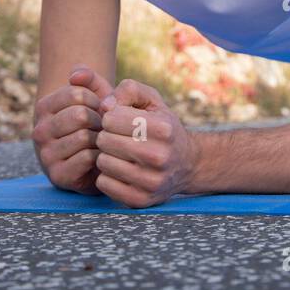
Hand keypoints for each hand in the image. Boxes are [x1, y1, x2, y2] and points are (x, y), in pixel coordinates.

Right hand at [32, 65, 111, 194]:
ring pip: (84, 137)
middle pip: (81, 115)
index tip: (99, 109)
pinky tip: (100, 157)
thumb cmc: (95, 122)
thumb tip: (75, 75)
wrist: (92, 160)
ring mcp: (46, 155)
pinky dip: (100, 156)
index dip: (96, 100)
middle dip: (100, 120)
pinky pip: (88, 158)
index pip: (77, 93)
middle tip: (103, 128)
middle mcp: (39, 131)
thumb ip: (88, 77)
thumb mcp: (94, 95)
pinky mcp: (59, 175)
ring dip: (101, 139)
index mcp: (43, 107)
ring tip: (102, 141)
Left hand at [95, 79, 198, 207]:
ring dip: (106, 155)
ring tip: (119, 153)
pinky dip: (107, 175)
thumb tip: (104, 106)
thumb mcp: (152, 100)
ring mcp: (151, 182)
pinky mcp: (141, 200)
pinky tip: (120, 169)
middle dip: (106, 135)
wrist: (187, 164)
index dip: (111, 117)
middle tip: (117, 137)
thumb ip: (128, 89)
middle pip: (105, 140)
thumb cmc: (162, 126)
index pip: (111, 118)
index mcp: (163, 129)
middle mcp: (159, 156)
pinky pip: (103, 184)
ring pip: (103, 163)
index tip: (119, 121)